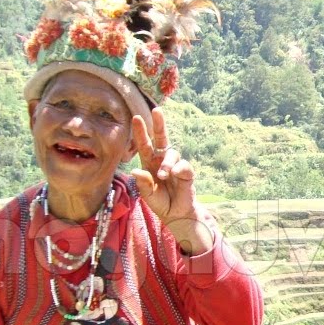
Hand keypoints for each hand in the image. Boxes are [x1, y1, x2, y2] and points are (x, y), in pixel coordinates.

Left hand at [131, 108, 211, 253]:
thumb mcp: (147, 195)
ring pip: (171, 153)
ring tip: (163, 175)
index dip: (140, 132)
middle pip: (161, 138)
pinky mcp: (186, 171)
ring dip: (166, 163)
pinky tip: (174, 175)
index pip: (144, 144)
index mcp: (149, 163)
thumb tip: (137, 170)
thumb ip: (143, 183)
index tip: (136, 118)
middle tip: (157, 110)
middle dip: (159, 124)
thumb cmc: (160, 203)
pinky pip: (183, 165)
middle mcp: (162, 160)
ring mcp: (175, 164)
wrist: (177, 214)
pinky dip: (178, 168)